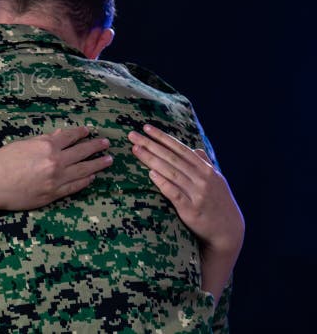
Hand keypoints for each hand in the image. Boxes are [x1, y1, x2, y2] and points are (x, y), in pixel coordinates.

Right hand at [0, 126, 112, 210]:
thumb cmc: (3, 161)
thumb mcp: (23, 144)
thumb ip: (44, 140)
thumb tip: (59, 135)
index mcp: (47, 145)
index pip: (70, 137)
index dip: (81, 133)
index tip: (90, 131)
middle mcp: (55, 161)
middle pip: (82, 152)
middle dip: (96, 147)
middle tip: (106, 144)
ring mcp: (57, 179)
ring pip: (84, 170)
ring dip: (97, 164)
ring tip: (108, 160)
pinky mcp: (54, 194)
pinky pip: (75, 186)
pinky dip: (86, 181)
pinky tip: (92, 177)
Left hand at [128, 125, 244, 257]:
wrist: (228, 231)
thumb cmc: (219, 203)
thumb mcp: (217, 180)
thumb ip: (205, 164)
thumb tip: (196, 149)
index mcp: (206, 169)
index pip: (180, 149)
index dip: (162, 137)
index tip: (146, 128)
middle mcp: (202, 178)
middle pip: (172, 158)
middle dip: (151, 144)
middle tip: (132, 135)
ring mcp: (197, 194)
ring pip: (171, 172)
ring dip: (152, 159)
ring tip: (135, 149)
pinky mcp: (191, 210)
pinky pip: (174, 193)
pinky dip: (163, 182)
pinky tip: (150, 174)